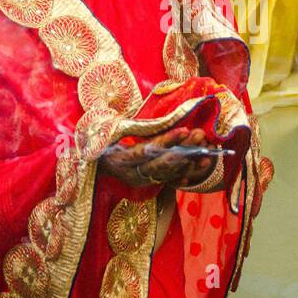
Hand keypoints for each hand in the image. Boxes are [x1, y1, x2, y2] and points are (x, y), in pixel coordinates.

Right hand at [99, 126, 217, 189]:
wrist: (91, 167)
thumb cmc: (99, 145)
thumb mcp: (108, 134)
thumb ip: (125, 127)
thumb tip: (142, 114)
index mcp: (120, 160)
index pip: (147, 151)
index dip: (167, 141)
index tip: (184, 129)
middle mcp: (131, 175)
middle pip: (161, 164)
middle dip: (183, 150)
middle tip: (199, 135)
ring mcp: (140, 181)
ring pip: (168, 173)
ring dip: (188, 162)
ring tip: (206, 150)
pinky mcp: (147, 183)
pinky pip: (169, 180)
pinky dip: (185, 173)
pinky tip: (199, 166)